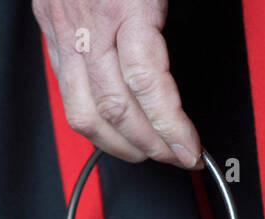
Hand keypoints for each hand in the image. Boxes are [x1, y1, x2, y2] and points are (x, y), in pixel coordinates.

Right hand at [33, 0, 201, 167]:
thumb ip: (180, 5)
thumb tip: (216, 33)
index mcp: (124, 4)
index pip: (148, 84)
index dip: (172, 126)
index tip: (191, 148)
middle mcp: (88, 23)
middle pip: (116, 108)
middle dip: (151, 144)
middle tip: (177, 156)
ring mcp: (63, 29)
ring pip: (83, 112)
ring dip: (118, 145)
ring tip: (147, 153)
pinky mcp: (48, 29)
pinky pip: (65, 91)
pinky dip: (93, 120)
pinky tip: (114, 129)